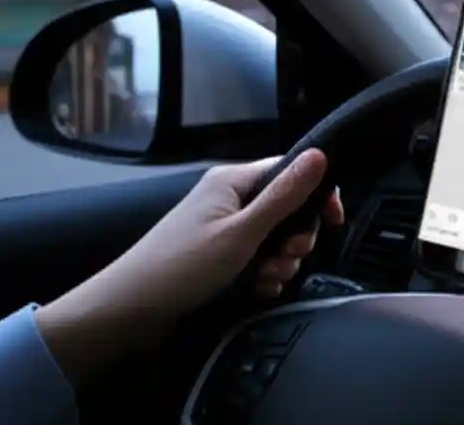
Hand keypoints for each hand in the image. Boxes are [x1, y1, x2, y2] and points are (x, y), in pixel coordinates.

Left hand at [36, 149, 341, 384]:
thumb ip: (284, 196)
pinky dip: (264, 276)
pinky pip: (259, 261)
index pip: (290, 172)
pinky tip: (255, 290)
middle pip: (287, 210)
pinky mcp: (220, 257)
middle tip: (284, 259)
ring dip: (280, 263)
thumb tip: (320, 154)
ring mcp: (224, 229)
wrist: (130, 310)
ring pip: (275, 240)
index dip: (316, 195)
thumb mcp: (242, 232)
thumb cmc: (183, 266)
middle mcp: (229, 200)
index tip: (333, 222)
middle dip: (295, 239)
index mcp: (233, 181)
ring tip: (263, 279)